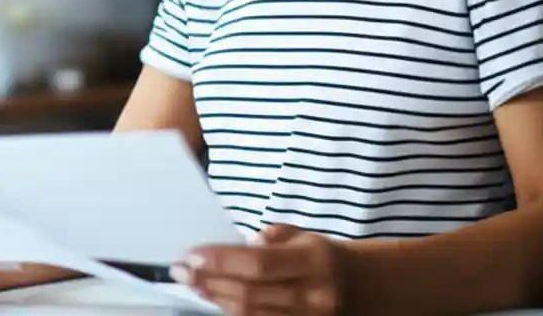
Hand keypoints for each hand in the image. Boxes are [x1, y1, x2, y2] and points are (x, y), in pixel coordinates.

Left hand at [171, 224, 346, 315]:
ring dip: (216, 298)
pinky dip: (232, 312)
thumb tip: (240, 246)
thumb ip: (272, 237)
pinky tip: (214, 299)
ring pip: (251, 314)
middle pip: (250, 293)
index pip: (259, 263)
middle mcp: (313, 294)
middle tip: (179, 271)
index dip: (221, 261)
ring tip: (192, 284)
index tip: (190, 255)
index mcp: (314, 261)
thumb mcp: (303, 235)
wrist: (363, 288)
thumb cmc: (321, 257)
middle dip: (209, 282)